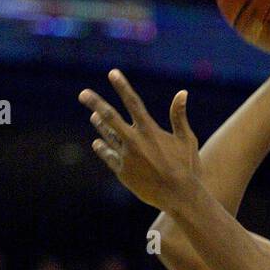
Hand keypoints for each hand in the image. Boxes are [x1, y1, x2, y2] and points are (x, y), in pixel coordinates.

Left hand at [78, 70, 200, 210]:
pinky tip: (98, 143)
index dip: (122, 86)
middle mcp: (134, 141)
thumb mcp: (186, 140)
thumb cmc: (186, 168)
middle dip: (95, 103)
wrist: (179, 197)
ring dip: (100, 125)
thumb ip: (179, 116)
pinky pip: (109, 157)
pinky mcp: (123, 172)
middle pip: (110, 117)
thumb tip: (182, 92)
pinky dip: (103, 148)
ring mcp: (126, 157)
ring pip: (108, 136)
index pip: (133, 102)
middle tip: (83, 93)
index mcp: (149, 131)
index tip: (112, 73)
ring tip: (93, 116)